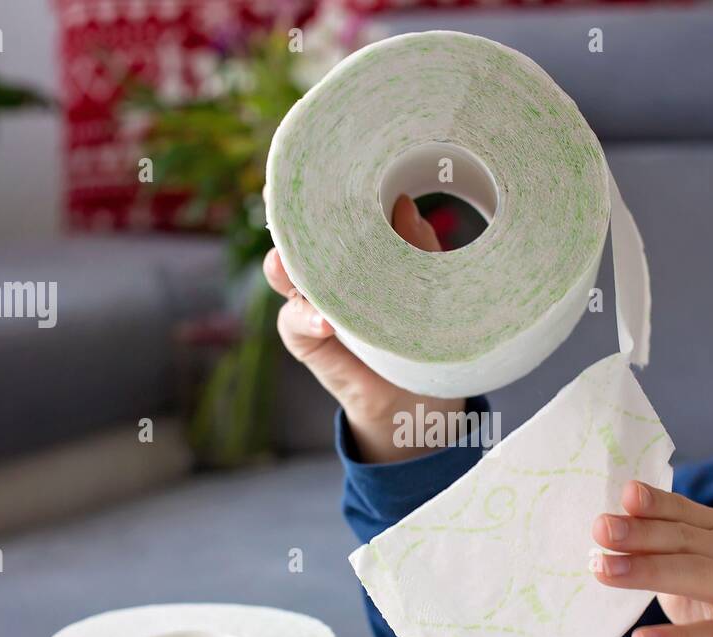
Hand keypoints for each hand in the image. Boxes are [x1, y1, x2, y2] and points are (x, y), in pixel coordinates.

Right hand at [264, 193, 462, 463]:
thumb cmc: (426, 328)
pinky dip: (307, 319)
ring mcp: (311, 302)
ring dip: (285, 266)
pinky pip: (295, 323)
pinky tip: (325, 321)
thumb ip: (419, 246)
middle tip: (279, 199)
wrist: (420, 394)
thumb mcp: (433, 282)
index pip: (331, 212)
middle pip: (296, 236)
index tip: (311, 166)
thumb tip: (404, 205)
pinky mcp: (307, 337)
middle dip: (286, 218)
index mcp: (354, 247)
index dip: (316, 190)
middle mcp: (326, 269)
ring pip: (284, 274)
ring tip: (288, 264)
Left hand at [591, 480, 712, 636]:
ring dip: (647, 571)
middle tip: (600, 530)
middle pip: (685, 540)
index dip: (653, 503)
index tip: (622, 495)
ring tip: (604, 571)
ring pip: (696, 575)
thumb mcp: (695, 565)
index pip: (683, 511)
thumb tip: (605, 529)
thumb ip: (660, 547)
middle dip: (640, 533)